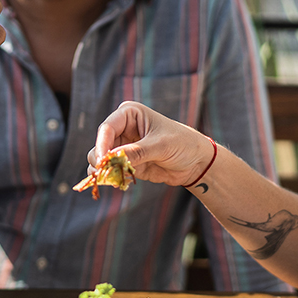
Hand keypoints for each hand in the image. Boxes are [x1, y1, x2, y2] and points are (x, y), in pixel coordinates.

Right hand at [89, 102, 213, 186]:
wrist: (196, 162)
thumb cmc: (182, 144)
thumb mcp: (160, 146)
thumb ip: (136, 152)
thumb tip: (111, 159)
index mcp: (129, 114)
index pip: (107, 128)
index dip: (101, 145)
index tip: (102, 161)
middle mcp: (123, 129)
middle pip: (100, 145)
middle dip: (101, 160)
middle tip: (107, 174)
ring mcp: (123, 147)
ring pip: (101, 160)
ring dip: (105, 171)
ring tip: (114, 180)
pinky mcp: (127, 163)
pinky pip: (111, 172)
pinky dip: (112, 178)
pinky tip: (123, 183)